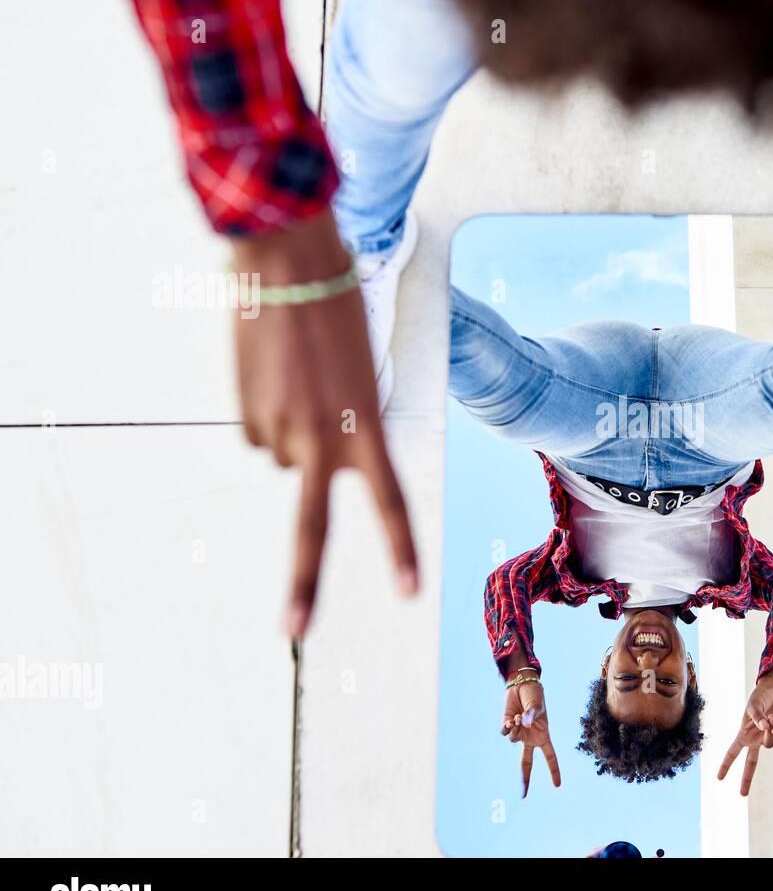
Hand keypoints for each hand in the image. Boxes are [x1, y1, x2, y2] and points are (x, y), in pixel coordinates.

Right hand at [230, 212, 417, 639]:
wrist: (287, 258)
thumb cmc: (338, 305)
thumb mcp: (360, 369)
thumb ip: (345, 420)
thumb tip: (296, 460)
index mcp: (366, 424)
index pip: (389, 499)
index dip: (399, 548)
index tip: (409, 592)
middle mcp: (323, 437)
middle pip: (311, 525)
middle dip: (302, 583)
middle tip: (293, 632)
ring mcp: (280, 429)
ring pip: (287, 457)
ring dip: (293, 430)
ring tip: (301, 375)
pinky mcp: (245, 413)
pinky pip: (260, 432)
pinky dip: (268, 412)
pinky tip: (274, 372)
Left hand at [501, 679, 560, 796]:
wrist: (522, 684)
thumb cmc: (535, 695)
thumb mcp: (537, 706)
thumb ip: (531, 716)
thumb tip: (522, 724)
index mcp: (542, 736)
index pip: (550, 757)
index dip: (554, 771)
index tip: (557, 785)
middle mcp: (530, 738)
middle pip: (526, 763)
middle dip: (525, 779)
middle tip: (523, 796)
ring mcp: (518, 733)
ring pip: (513, 740)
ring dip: (515, 731)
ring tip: (518, 717)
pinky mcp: (507, 726)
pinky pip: (505, 733)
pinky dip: (507, 728)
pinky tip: (511, 719)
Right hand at [717, 675, 772, 795]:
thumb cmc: (759, 697)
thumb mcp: (753, 706)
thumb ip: (757, 718)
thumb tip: (767, 729)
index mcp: (743, 735)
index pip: (732, 752)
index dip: (726, 765)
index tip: (718, 778)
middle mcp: (756, 739)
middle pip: (750, 763)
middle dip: (746, 779)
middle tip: (742, 795)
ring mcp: (768, 737)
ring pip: (769, 744)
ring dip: (769, 731)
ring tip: (769, 716)